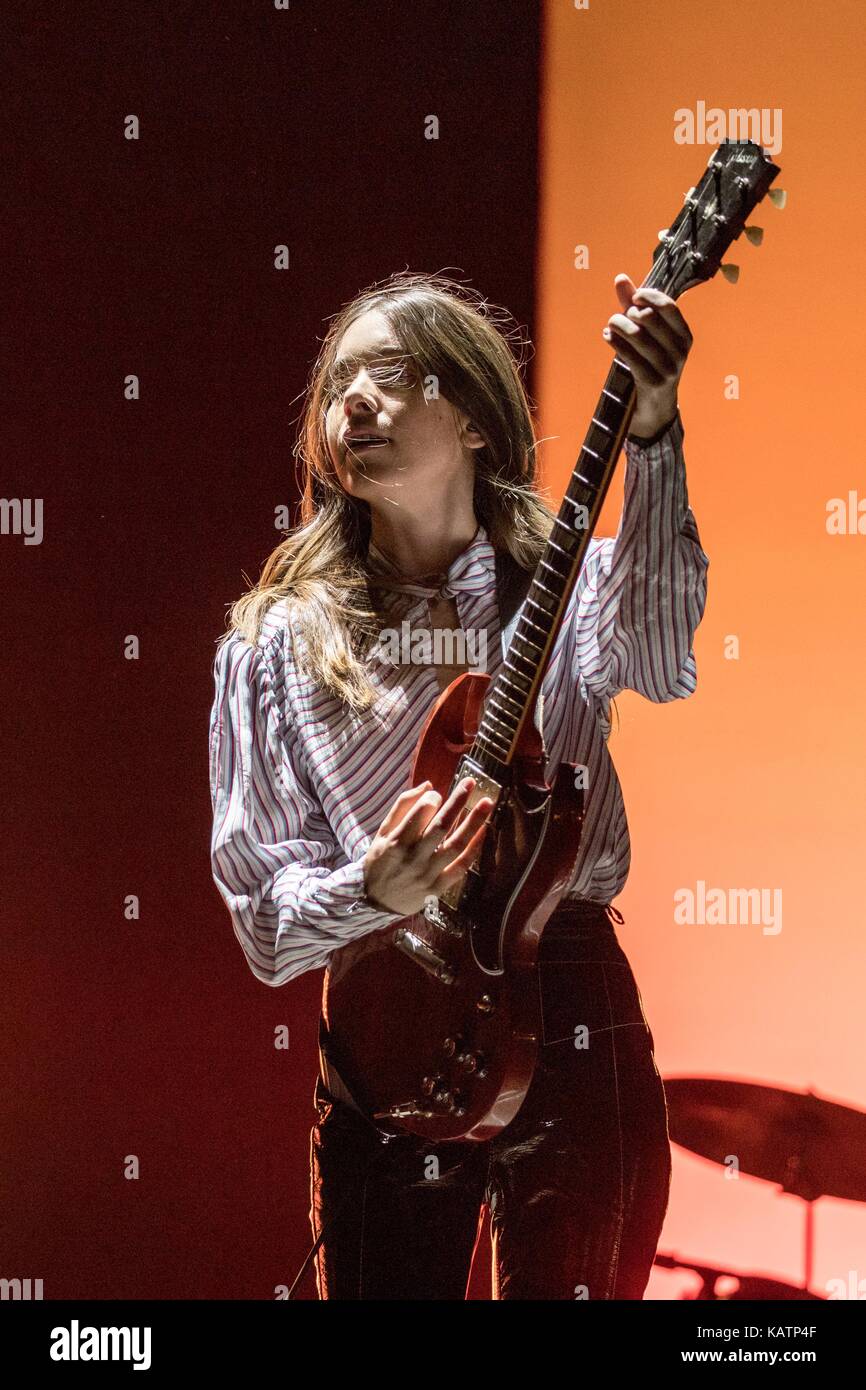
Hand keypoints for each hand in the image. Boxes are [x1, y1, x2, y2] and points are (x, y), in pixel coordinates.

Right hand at [363, 777, 494, 916]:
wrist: (375, 901)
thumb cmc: (380, 860)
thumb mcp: (383, 831)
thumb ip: (403, 806)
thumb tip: (428, 785)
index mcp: (396, 842)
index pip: (419, 814)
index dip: (432, 798)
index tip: (436, 793)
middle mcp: (413, 858)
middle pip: (441, 826)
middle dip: (458, 802)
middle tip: (471, 783)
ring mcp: (427, 874)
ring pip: (456, 845)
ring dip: (473, 822)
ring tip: (487, 803)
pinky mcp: (438, 888)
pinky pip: (461, 867)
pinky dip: (474, 849)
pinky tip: (483, 831)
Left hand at [602, 273, 692, 437]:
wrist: (656, 406)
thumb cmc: (651, 362)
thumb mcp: (648, 334)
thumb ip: (634, 305)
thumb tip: (620, 278)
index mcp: (685, 335)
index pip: (668, 306)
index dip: (648, 296)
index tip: (634, 297)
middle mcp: (680, 351)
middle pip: (649, 318)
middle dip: (629, 313)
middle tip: (619, 318)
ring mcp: (668, 368)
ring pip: (637, 335)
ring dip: (618, 326)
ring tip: (610, 325)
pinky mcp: (652, 381)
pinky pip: (629, 355)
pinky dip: (615, 342)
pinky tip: (607, 337)